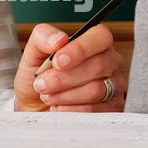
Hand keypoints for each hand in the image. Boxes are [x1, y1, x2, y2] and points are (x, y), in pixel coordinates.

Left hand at [13, 23, 127, 111]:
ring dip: (64, 95)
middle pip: (98, 66)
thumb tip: (59, 39)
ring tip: (48, 96)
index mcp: (94, 43)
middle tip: (42, 84)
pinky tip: (59, 108)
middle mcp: (110, 62)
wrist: (36, 108)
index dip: (80, 49)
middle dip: (63, 78)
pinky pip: (94, 110)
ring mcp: (114, 87)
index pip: (100, 37)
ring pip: (96, 90)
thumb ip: (42, 37)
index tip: (57, 61)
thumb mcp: (33, 53)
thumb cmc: (39, 78)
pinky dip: (70, 110)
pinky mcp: (112, 109)